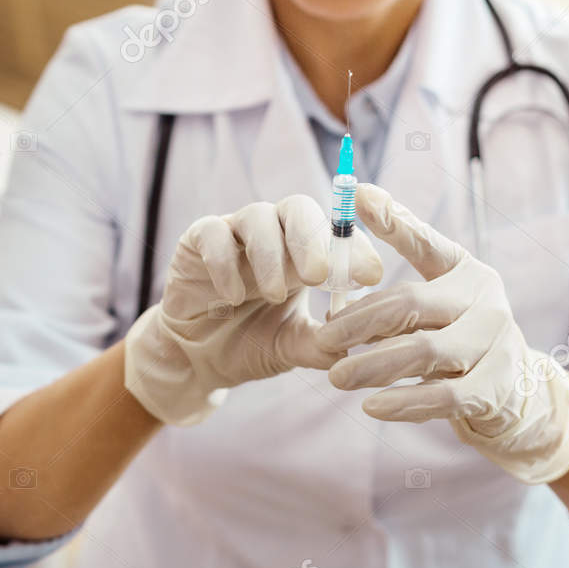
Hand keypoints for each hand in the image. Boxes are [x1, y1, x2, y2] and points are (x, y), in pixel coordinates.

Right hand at [124, 195, 382, 425]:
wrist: (197, 359)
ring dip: (270, 254)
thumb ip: (320, 345)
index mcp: (305, 254)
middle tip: (319, 276)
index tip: (371, 275)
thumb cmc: (250, 344)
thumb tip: (354, 346)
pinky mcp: (196, 241)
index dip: (354, 247)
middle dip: (312, 239)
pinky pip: (213, 233)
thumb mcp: (290, 347)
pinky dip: (225, 263)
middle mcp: (273, 234)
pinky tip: (233, 296)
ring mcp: (234, 233)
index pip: (335, 234)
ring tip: (275, 294)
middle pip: (298, 208)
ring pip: (256, 216)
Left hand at [318, 183, 568, 484]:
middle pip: (412, 305)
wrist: (515, 391)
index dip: (393, 222)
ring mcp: (495, 345)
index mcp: (467, 272)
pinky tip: (372, 407)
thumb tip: (363, 194)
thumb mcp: (439, 285)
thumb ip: (404, 242)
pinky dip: (405, 403)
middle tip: (323, 339)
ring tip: (336, 377)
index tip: (356, 198)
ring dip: (374, 366)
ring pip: (426, 352)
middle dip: (359, 323)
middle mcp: (486, 302)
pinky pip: (444, 397)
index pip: (424, 243)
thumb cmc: (458, 329)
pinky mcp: (494, 389)